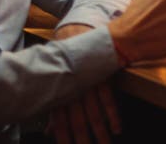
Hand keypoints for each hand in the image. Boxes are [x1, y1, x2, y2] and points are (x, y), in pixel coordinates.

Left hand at [48, 26, 120, 143]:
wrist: (78, 33)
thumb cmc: (65, 61)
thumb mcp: (55, 84)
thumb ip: (54, 110)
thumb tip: (49, 131)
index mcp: (60, 93)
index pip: (62, 123)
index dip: (65, 139)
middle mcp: (73, 91)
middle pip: (78, 122)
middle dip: (84, 140)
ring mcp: (88, 84)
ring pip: (94, 113)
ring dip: (100, 132)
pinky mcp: (102, 76)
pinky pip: (107, 99)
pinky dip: (112, 115)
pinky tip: (116, 128)